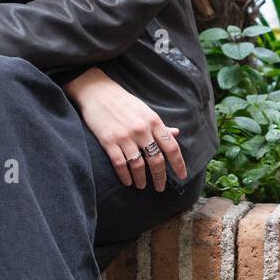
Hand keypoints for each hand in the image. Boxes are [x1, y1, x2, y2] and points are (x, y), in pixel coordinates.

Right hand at [63, 66, 186, 190]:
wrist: (97, 92)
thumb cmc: (124, 102)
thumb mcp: (146, 111)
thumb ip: (160, 125)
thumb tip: (176, 134)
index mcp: (153, 121)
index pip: (171, 147)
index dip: (179, 164)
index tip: (182, 176)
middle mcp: (141, 130)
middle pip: (156, 160)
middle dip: (160, 177)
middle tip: (161, 187)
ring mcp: (125, 136)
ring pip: (138, 165)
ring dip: (142, 179)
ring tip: (142, 186)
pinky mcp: (108, 141)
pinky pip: (120, 164)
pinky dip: (125, 176)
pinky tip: (128, 182)